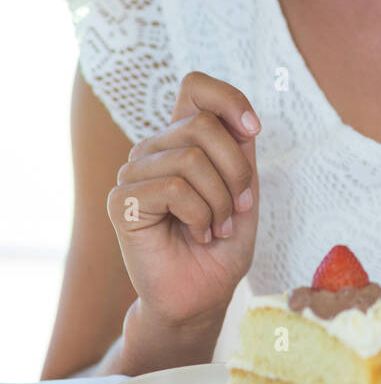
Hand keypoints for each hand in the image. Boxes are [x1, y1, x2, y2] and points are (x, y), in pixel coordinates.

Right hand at [107, 71, 260, 327]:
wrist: (200, 296)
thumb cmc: (222, 245)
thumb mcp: (244, 192)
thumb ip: (240, 154)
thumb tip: (241, 124)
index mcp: (183, 139)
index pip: (195, 87)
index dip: (228, 98)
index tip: (253, 130)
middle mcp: (155, 149)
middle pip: (203, 125)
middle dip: (236, 171)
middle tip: (238, 208)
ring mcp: (134, 173)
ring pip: (191, 159)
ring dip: (219, 201)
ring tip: (217, 227)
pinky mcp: (123, 202)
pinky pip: (174, 188)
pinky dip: (200, 216)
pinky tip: (198, 234)